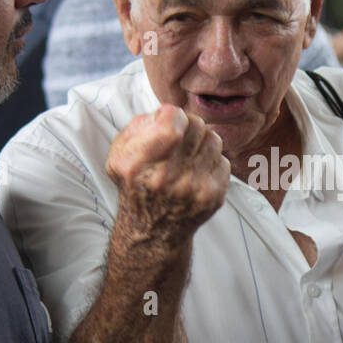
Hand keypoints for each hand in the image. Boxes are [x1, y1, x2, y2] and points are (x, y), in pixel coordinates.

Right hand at [107, 105, 230, 242]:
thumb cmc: (137, 184)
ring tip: (188, 155)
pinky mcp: (213, 197)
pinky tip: (197, 172)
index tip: (169, 121)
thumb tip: (169, 112)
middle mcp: (165, 179)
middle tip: (180, 137)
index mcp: (137, 165)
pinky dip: (212, 162)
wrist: (153, 229)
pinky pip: (223, 160)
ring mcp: (192, 189)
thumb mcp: (119, 155)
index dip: (173, 115)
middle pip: (196, 125)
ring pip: (214, 139)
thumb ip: (139, 126)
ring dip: (202, 142)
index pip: (173, 123)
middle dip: (189, 125)